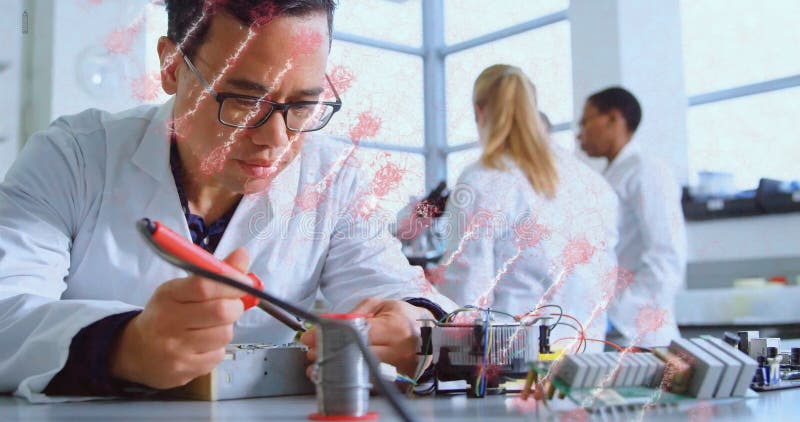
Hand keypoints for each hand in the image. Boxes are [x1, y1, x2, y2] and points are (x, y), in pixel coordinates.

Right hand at [109, 248, 250, 388]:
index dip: (232, 282)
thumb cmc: (165, 315)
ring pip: (224, 334)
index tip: (244, 282)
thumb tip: (243, 255)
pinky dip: (217, 348)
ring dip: (226, 328)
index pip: (204, 285)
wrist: (135, 352)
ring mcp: (175, 348)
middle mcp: (169, 321)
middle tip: (231, 306)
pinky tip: (203, 344)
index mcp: (168, 295)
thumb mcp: (181, 289)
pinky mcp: (184, 369)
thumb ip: (214, 273)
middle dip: (235, 306)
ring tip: (212, 326)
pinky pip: (218, 354)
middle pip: (221, 311)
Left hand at [300, 298, 432, 378]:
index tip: (309, 338)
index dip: (330, 337)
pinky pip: (370, 380)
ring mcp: (400, 368)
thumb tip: (329, 323)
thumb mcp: (380, 305)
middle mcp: (398, 350)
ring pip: (362, 371)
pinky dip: (352, 376)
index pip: (356, 334)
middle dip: (330, 354)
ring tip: (320, 364)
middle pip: (356, 355)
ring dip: (337, 369)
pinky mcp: (399, 380)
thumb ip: (354, 313)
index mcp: (394, 327)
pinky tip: (339, 372)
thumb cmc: (402, 316)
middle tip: (312, 353)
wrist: (428, 332)